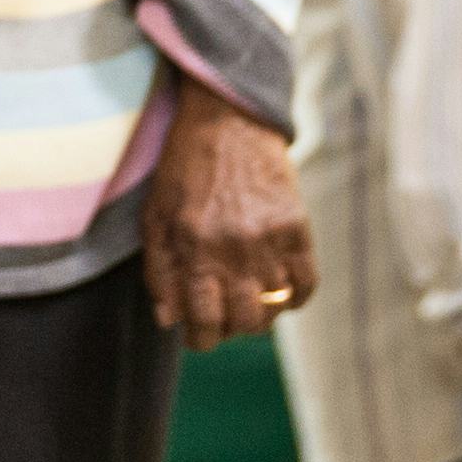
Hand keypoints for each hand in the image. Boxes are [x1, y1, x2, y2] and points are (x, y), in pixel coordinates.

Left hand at [144, 78, 316, 352]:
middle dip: (232, 330)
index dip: (201, 339)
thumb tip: (169, 320)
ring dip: (262, 314)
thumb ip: (158, 272)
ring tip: (251, 303)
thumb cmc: (183, 171)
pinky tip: (282, 292)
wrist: (226, 121)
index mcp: (194, 249)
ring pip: (274, 307)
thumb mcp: (155, 217)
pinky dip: (296, 297)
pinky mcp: (296, 225)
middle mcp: (233, 249)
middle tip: (226, 319)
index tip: (200, 336)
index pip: (203, 322)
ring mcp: (269, 238)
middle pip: (244, 322)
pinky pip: (306, 283)